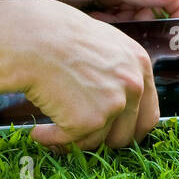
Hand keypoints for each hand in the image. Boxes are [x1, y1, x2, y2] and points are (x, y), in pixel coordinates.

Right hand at [0, 0, 159, 150]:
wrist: (31, 38)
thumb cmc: (55, 34)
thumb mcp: (101, 43)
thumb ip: (116, 70)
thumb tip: (117, 100)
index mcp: (139, 64)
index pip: (148, 116)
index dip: (128, 130)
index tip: (110, 135)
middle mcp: (133, 85)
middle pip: (126, 136)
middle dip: (101, 141)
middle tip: (79, 136)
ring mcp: (113, 104)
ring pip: (97, 143)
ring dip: (73, 140)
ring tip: (51, 128)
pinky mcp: (89, 121)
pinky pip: (70, 144)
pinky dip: (52, 140)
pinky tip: (39, 130)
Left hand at [7, 0, 178, 20]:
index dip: (173, 6)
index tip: (175, 34)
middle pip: (149, 1)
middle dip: (139, 17)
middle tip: (123, 29)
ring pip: (130, 13)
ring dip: (119, 23)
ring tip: (98, 21)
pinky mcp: (93, 0)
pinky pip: (111, 19)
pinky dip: (104, 25)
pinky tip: (88, 22)